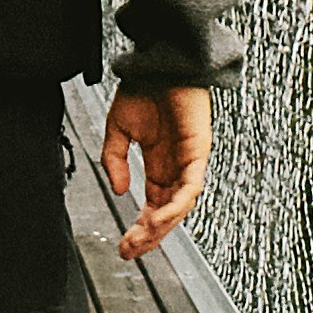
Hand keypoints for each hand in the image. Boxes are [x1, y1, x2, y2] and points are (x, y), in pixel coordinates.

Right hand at [101, 80, 213, 261]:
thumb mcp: (118, 130)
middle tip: (131, 250)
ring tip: (142, 238)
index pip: (153, 206)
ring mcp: (189, 162)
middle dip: (150, 236)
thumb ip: (113, 160)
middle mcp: (176, 168)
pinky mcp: (198, 152)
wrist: (159, 62)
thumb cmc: (144, 88)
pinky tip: (159, 217)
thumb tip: (117, 189)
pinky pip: (191, 187)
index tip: (124, 245)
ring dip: (162, 226)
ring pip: (180, 206)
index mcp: (160, 165)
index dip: (140, 228)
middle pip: (167, 213)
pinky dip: (176, 205)